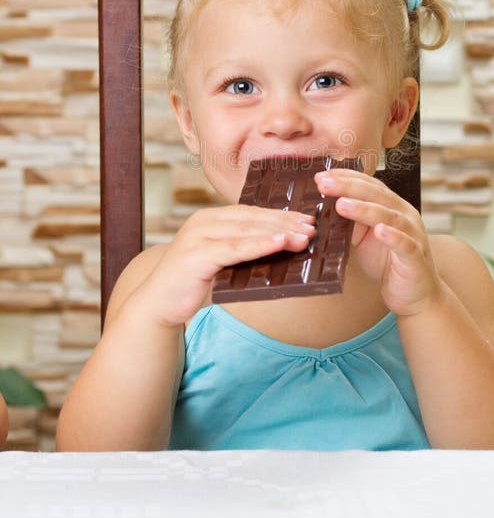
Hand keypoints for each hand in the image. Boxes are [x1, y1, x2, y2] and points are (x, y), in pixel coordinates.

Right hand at [141, 205, 315, 327]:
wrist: (157, 305)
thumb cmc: (193, 284)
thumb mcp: (222, 262)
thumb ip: (244, 252)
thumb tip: (284, 249)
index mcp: (210, 218)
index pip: (251, 212)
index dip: (280, 215)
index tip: (307, 220)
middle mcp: (203, 221)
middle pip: (252, 218)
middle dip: (284, 222)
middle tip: (312, 228)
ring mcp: (198, 236)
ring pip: (246, 230)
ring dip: (277, 232)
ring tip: (302, 237)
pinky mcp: (196, 254)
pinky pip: (234, 248)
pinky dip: (259, 244)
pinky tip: (279, 243)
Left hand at [314, 168, 442, 315]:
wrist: (417, 295)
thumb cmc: (389, 263)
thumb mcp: (364, 239)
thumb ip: (350, 223)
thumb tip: (323, 209)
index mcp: (392, 207)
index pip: (369, 185)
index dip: (346, 178)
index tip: (321, 175)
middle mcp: (405, 216)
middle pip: (377, 195)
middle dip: (349, 187)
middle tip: (324, 183)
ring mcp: (413, 235)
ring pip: (389, 217)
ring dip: (365, 209)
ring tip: (341, 205)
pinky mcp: (416, 258)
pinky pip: (405, 244)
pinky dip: (393, 236)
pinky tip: (379, 231)